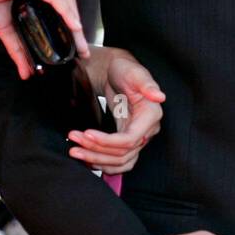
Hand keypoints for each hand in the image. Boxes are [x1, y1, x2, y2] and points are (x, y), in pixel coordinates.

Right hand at [0, 0, 88, 77]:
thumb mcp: (4, 28)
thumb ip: (17, 47)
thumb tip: (26, 72)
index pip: (58, 2)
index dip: (69, 23)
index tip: (76, 45)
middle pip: (65, 1)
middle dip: (76, 28)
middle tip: (83, 51)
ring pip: (64, 0)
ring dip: (75, 24)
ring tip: (80, 45)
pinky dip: (66, 12)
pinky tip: (74, 27)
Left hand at [68, 48, 165, 174]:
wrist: (116, 72)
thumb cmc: (124, 69)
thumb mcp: (134, 72)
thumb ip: (146, 83)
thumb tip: (159, 96)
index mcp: (150, 115)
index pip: (131, 139)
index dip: (108, 141)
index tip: (87, 134)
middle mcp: (147, 130)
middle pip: (123, 153)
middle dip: (96, 150)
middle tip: (74, 143)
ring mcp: (138, 137)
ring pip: (120, 161)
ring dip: (96, 159)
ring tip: (75, 151)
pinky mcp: (127, 141)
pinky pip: (119, 161)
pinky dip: (103, 164)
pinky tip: (87, 159)